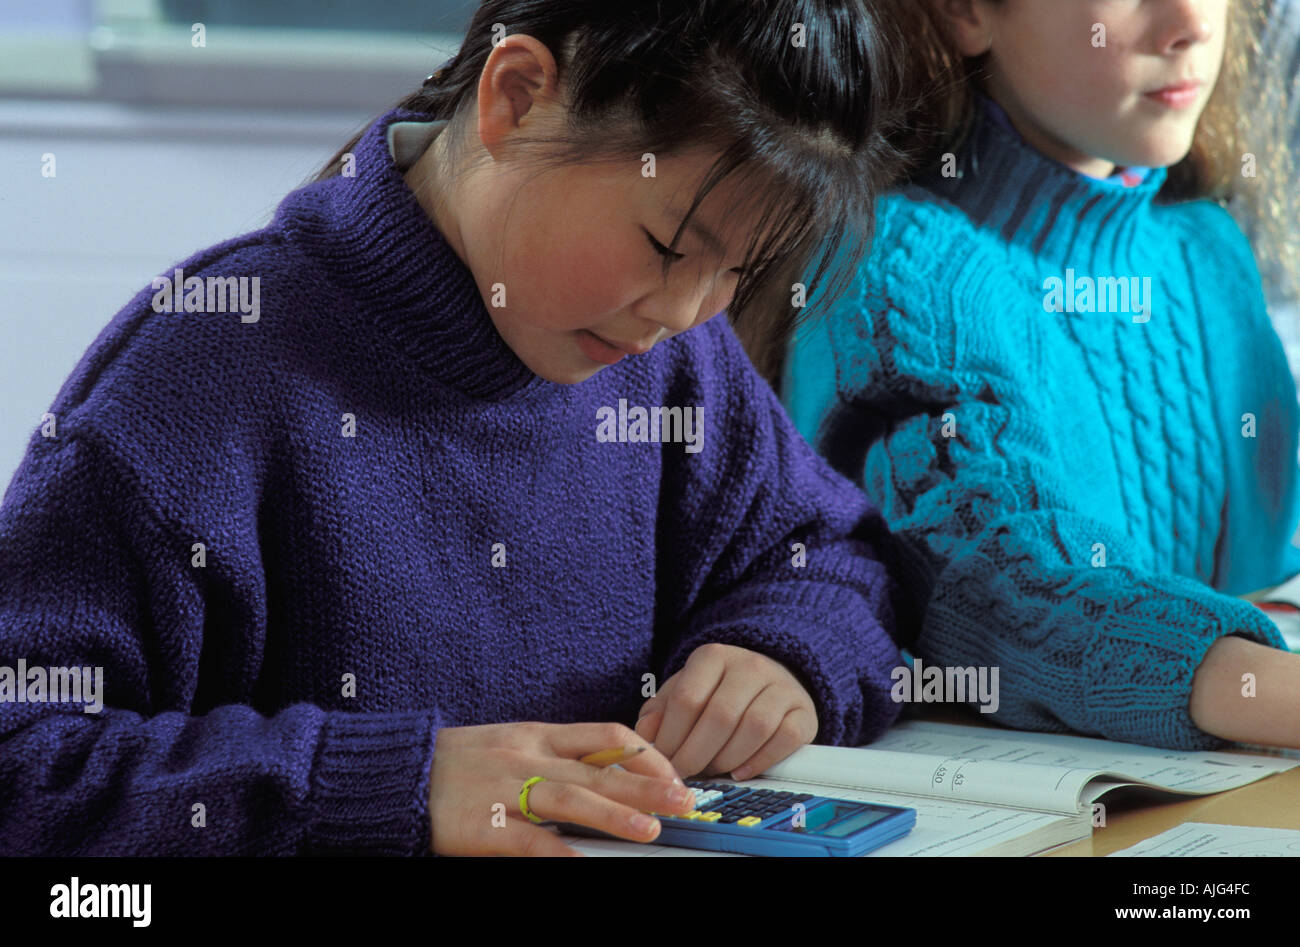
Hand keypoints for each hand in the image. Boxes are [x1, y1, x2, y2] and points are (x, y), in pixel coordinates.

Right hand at [426, 721, 696, 854]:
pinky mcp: (487, 826)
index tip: (672, 774)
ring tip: (652, 828)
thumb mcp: (511, 742)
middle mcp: (530, 759)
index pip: (607, 736)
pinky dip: (561, 853)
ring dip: (616, 815)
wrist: (397, 773)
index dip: (646, 756)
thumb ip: (555, 754)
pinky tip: (587, 864)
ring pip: (573, 800)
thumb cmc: (456, 762)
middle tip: (685, 799)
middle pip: (600, 769)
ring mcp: (508, 792)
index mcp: (539, 735)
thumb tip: (607, 770)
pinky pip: (531, 842)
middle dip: (648, 785)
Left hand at [634, 643, 817, 780]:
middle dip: (696, 754)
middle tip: (684, 774)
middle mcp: (750, 665)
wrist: (770, 680)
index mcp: (713, 657)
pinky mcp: (803, 711)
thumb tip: (646, 734)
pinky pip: (784, 739)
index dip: (671, 737)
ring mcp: (781, 687)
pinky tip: (740, 771)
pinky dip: (760, 760)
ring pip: (754, 727)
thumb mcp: (684, 690)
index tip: (663, 761)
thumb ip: (660, 710)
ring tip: (712, 770)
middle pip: (720, 716)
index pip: (687, 699)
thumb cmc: (717, 692)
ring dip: (727, 759)